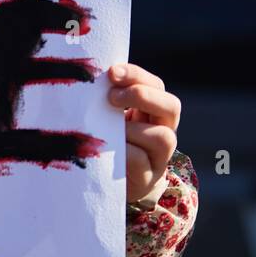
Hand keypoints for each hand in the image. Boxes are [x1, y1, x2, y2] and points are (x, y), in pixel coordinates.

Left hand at [107, 62, 180, 204]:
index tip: (111, 72)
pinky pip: (141, 160)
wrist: (111, 184)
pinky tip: (106, 147)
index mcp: (154, 111)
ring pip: (162, 137)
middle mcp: (164, 130)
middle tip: (112, 97)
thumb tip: (84, 78)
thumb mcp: (109, 118)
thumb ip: (106, 101)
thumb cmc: (108, 143)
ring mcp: (159, 156)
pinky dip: (124, 151)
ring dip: (132, 129)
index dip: (136, 75)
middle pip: (171, 106)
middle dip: (141, 96)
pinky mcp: (147, 178)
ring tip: (108, 128)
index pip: (155, 85)